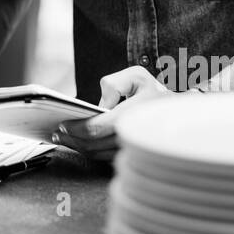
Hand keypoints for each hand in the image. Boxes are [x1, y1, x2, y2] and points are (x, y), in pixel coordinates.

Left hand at [52, 66, 171, 161]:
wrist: (177, 111)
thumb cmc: (153, 90)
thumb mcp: (135, 75)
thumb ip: (113, 84)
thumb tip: (99, 106)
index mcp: (134, 114)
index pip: (98, 128)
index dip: (77, 128)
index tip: (62, 124)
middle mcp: (133, 135)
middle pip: (95, 145)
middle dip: (72, 139)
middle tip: (56, 134)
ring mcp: (133, 148)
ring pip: (99, 155)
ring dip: (78, 148)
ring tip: (62, 139)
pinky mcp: (131, 154)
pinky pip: (106, 158)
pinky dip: (89, 152)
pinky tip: (78, 144)